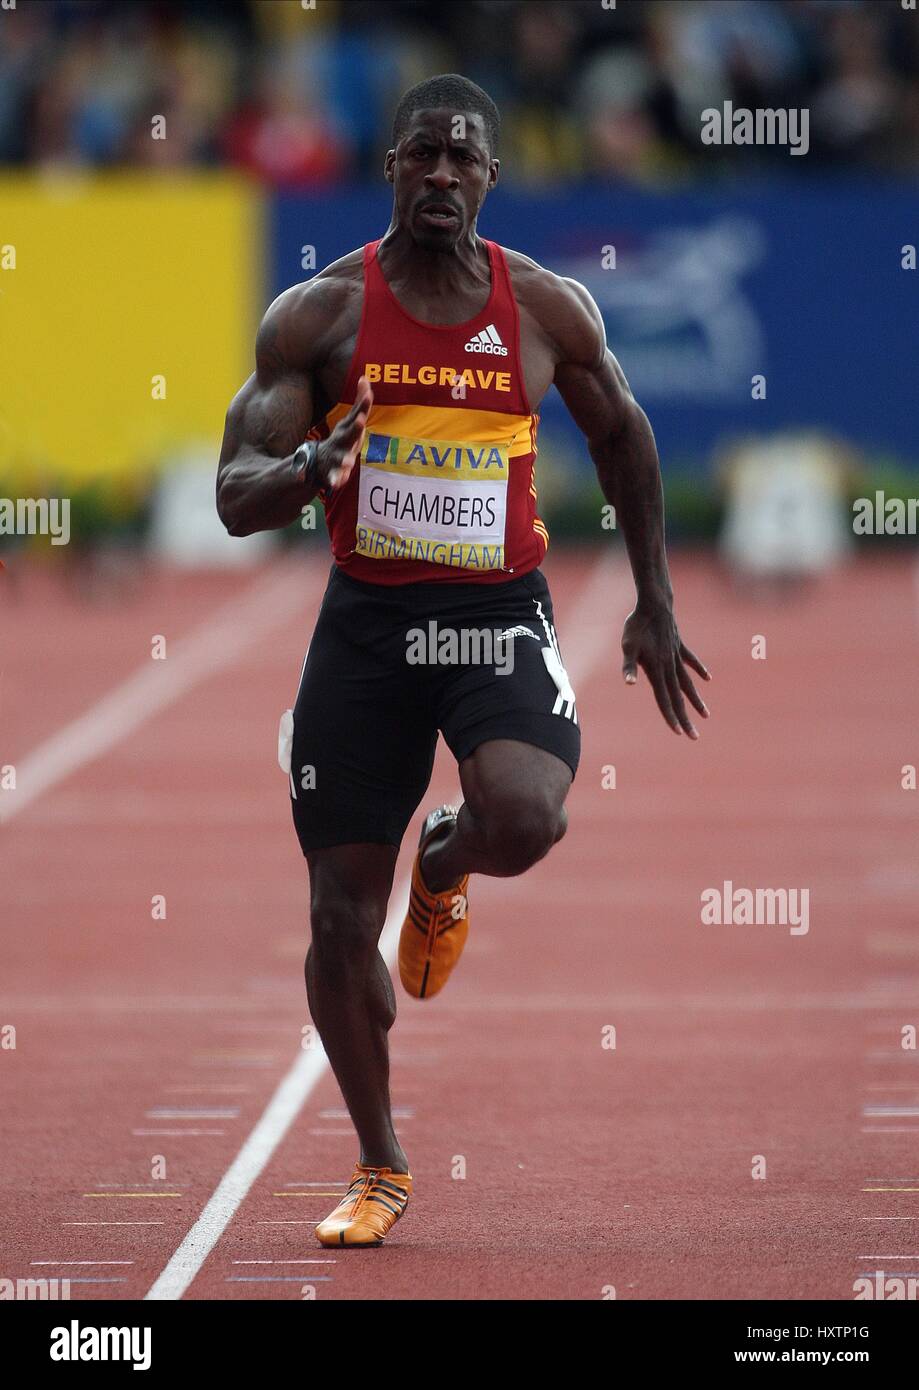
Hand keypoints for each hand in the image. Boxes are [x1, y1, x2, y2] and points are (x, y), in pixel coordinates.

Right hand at [316, 375, 372, 489]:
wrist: (317, 462)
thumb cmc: (341, 440)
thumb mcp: (350, 421)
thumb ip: (359, 403)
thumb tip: (364, 378)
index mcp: (346, 429)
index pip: (357, 415)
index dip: (363, 405)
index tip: (369, 393)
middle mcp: (340, 441)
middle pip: (349, 434)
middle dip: (355, 428)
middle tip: (361, 422)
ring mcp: (334, 457)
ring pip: (340, 458)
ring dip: (344, 460)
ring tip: (348, 463)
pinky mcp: (331, 473)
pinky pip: (333, 478)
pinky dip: (334, 480)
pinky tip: (336, 484)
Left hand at [621, 601, 710, 737]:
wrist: (655, 603)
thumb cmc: (637, 625)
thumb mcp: (627, 646)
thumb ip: (629, 666)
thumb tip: (628, 683)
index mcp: (657, 669)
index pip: (664, 699)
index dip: (670, 716)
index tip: (678, 732)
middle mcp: (670, 666)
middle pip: (678, 697)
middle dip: (685, 719)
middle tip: (694, 737)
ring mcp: (677, 656)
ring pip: (688, 683)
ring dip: (696, 700)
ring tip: (706, 715)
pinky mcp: (679, 645)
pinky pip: (691, 661)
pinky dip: (698, 670)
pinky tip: (707, 679)